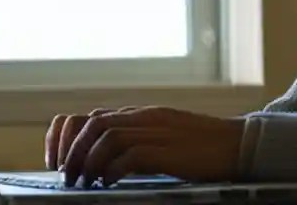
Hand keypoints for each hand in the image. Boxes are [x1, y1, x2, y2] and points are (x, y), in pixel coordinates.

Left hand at [44, 105, 244, 187]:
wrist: (238, 145)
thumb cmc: (202, 146)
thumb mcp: (162, 138)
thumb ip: (136, 141)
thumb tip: (106, 160)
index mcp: (140, 114)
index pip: (90, 117)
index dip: (67, 138)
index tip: (58, 161)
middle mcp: (143, 118)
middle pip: (91, 124)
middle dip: (71, 151)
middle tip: (65, 177)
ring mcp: (155, 131)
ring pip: (105, 136)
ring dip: (87, 161)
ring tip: (82, 182)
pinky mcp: (167, 149)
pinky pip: (130, 155)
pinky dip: (112, 168)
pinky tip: (107, 182)